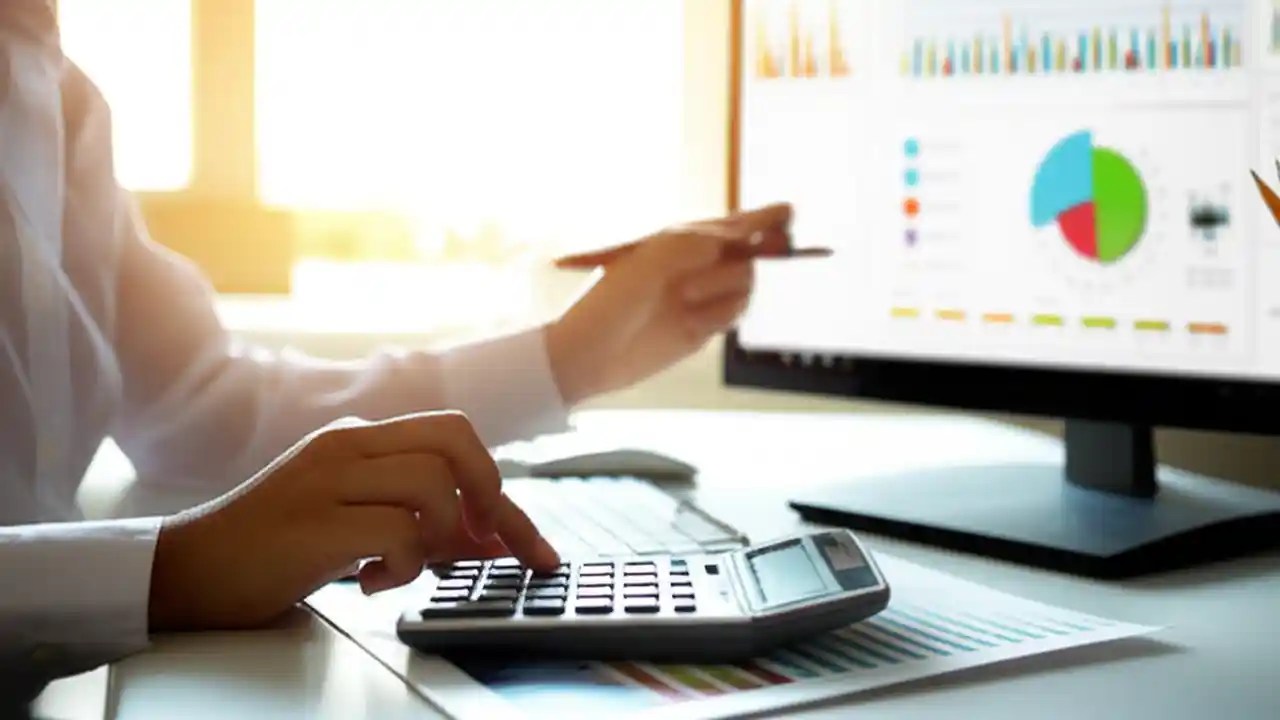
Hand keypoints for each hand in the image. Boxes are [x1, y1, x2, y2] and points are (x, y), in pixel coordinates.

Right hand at [148, 412, 558, 631]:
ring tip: (405, 565)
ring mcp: (327, 480)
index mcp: (360, 439)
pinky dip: (403, 565)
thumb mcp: (356, 521)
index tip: (526, 544)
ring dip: (439, 537)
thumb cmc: (276, 548)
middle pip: (456, 441)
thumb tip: (492, 540)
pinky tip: (373, 581)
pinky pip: (395, 531)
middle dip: (488, 499)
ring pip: (432, 485)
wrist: (190, 570)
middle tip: (476, 545)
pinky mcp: (312, 523)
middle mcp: (347, 446)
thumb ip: (420, 521)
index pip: (455, 436)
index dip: (500, 492)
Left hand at [545, 203, 791, 402]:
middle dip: (748, 253)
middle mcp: (692, 267)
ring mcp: (698, 298)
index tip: (788, 212)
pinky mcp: (701, 329)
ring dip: (721, 288)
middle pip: (745, 253)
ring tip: (684, 298)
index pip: (727, 225)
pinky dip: (720, 315)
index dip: (758, 217)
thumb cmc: (609, 301)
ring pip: (743, 285)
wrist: (589, 355)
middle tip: (750, 256)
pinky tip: (693, 321)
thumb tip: (734, 232)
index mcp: (676, 242)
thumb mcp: (649, 261)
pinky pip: (732, 314)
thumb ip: (694, 243)